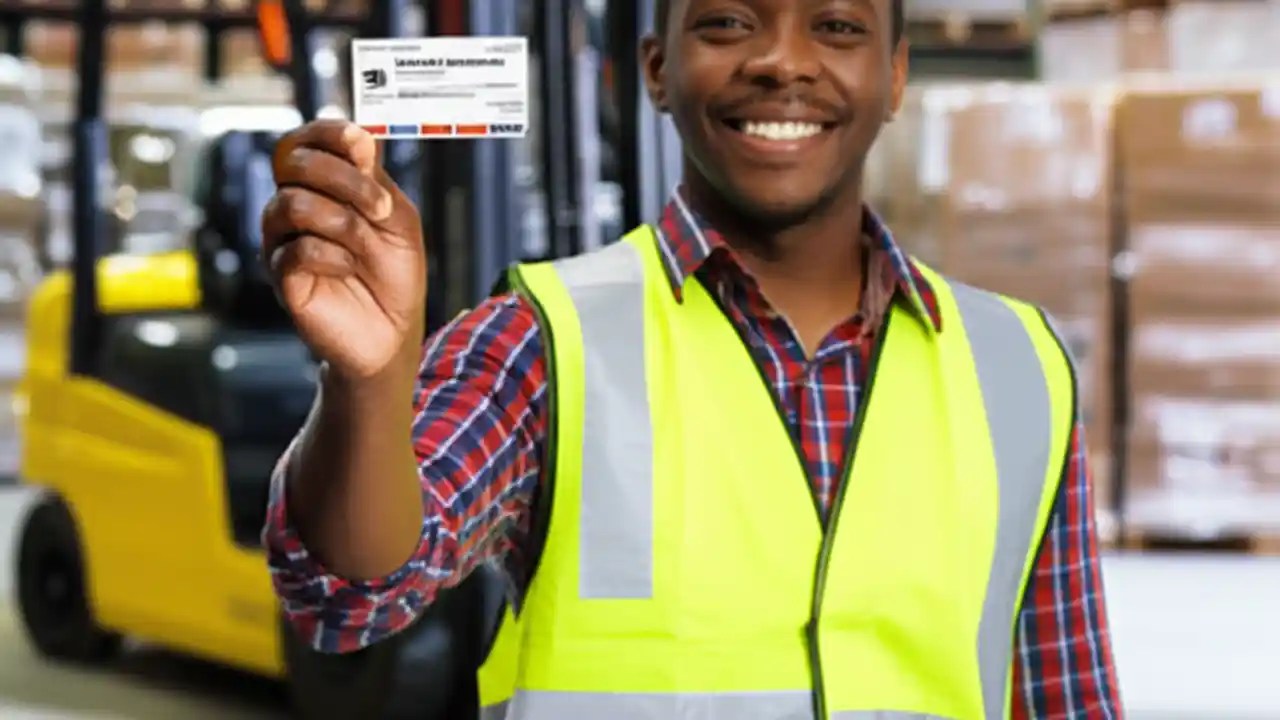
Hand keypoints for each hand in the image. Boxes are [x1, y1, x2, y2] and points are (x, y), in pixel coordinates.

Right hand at [262, 120, 425, 380]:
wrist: (393, 329)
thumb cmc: (394, 272)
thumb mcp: (398, 219)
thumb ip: (376, 180)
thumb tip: (359, 139)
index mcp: (322, 186)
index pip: (303, 140)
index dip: (326, 133)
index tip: (360, 144)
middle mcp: (294, 205)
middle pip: (292, 162)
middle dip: (344, 178)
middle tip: (381, 209)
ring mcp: (282, 240)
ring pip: (292, 204)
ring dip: (342, 221)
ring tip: (366, 246)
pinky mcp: (281, 276)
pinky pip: (294, 250)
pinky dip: (331, 256)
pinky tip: (348, 268)